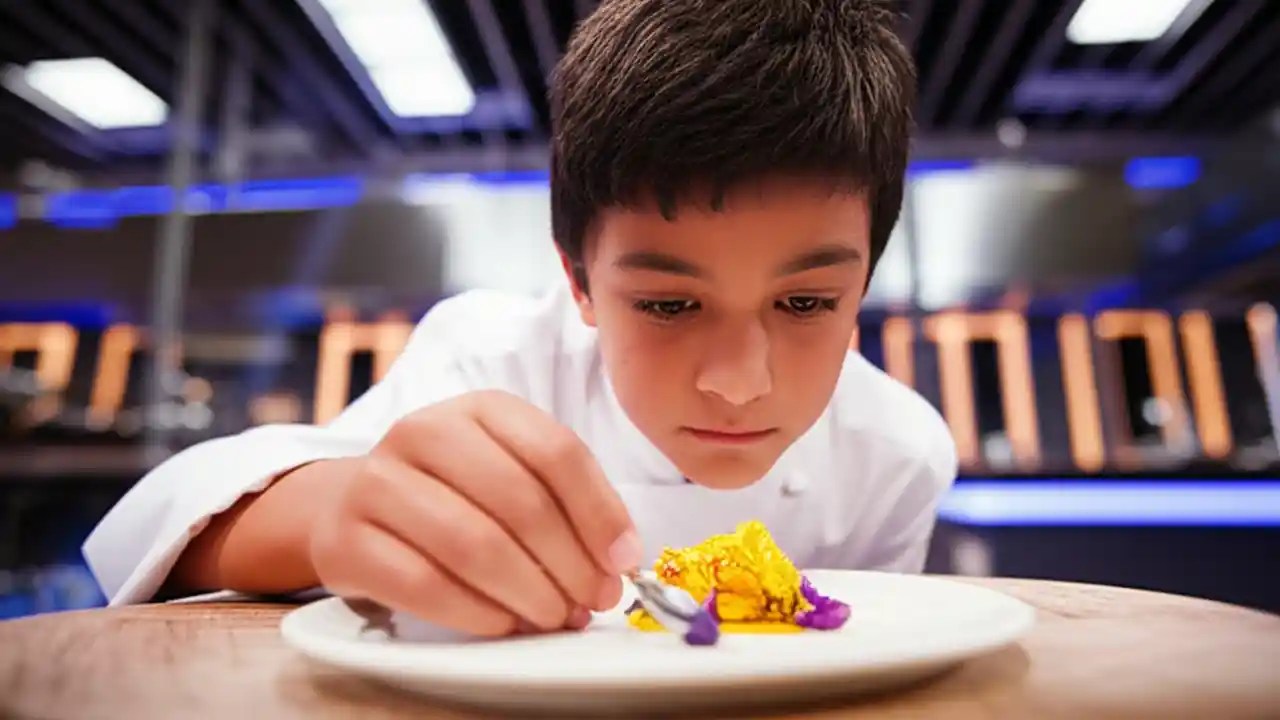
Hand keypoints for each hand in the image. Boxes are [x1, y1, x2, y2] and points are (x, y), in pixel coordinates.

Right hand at [308, 390, 640, 636]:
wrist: (347, 506)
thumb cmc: (449, 494)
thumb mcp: (507, 473)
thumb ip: (564, 505)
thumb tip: (617, 561)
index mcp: (480, 408)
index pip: (556, 452)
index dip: (599, 512)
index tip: (623, 562)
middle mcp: (424, 431)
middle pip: (518, 500)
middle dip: (568, 562)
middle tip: (591, 602)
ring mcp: (377, 481)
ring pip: (472, 543)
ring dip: (528, 591)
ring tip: (553, 618)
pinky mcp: (345, 538)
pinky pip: (424, 584)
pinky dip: (476, 613)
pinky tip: (504, 625)